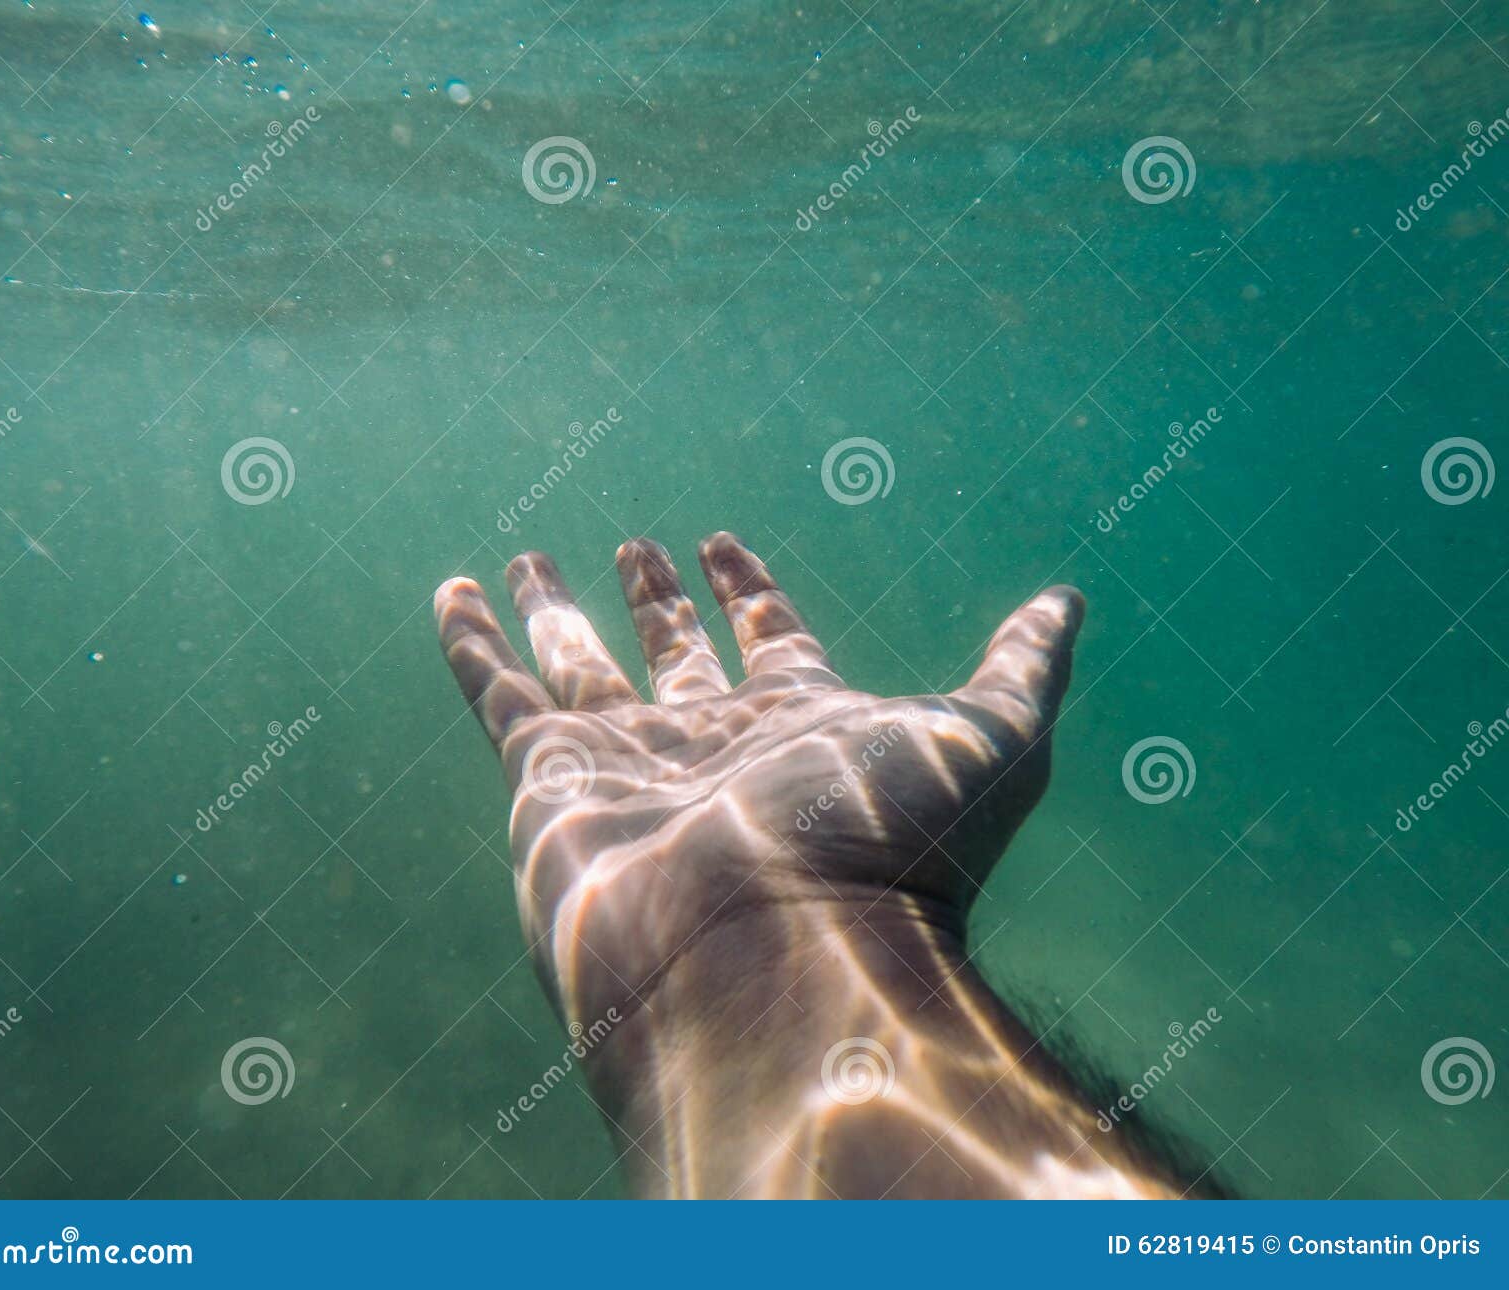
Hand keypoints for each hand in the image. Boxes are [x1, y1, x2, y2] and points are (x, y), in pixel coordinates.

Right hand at [433, 532, 1083, 1042]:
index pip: (770, 640)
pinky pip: (498, 696)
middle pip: (675, 657)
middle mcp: (709, 744)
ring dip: (556, 612)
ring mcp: (626, 764)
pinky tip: (454, 591)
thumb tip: (1070, 599)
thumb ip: (1022, 665)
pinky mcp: (548, 783)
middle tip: (638, 546)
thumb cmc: (891, 852)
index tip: (727, 542)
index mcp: (798, 724)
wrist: (775, 964)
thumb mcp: (990, 737)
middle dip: (658, 602)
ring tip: (530, 556)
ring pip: (580, 669)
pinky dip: (472, 645)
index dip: (751, 591)